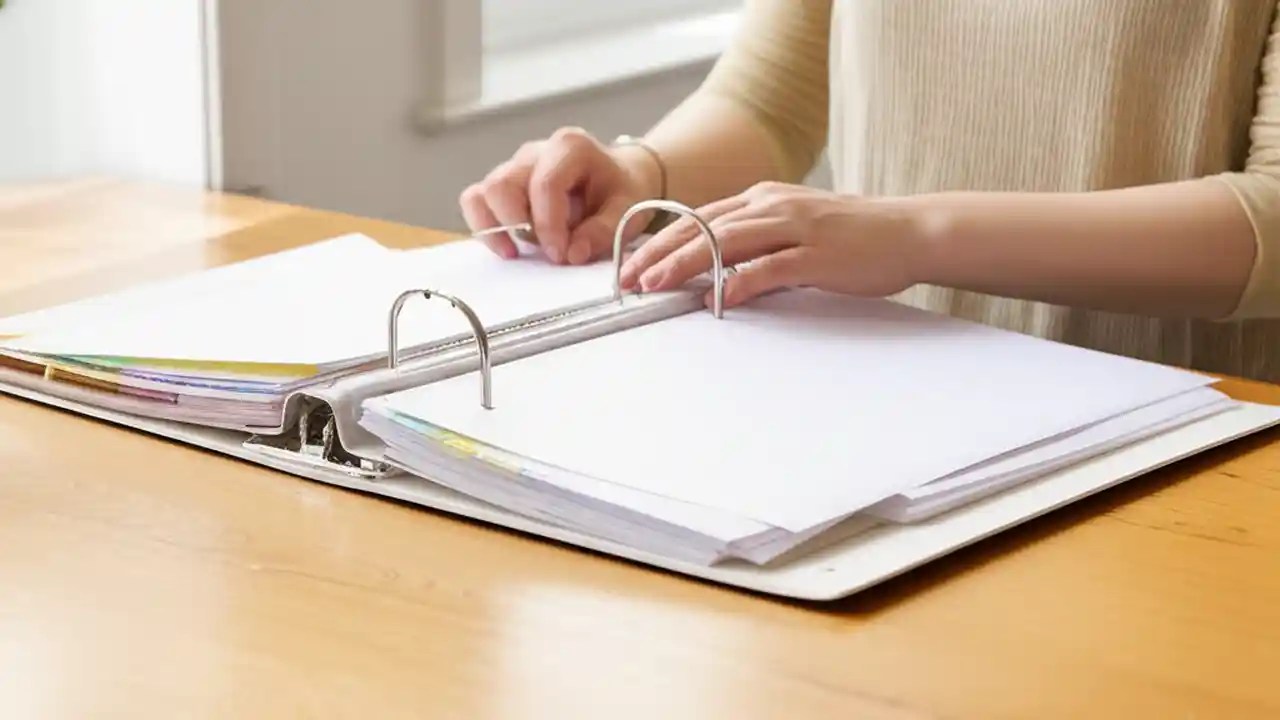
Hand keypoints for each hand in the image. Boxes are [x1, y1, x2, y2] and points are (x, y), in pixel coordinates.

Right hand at [459, 127, 659, 264]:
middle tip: (544, 253)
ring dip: (497, 228)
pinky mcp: (502, 184)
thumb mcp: (627, 210)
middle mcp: (535, 152)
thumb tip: (572, 254)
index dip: (548, 225)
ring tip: (519, 252)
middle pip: (502, 185)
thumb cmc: (621, 190)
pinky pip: (476, 201)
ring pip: (482, 193)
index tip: (560, 255)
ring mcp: (514, 166)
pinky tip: (509, 247)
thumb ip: (604, 230)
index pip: (544, 184)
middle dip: (517, 226)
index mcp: (570, 147)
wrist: (618, 178)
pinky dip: (486, 227)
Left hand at [618, 182, 927, 307]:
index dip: (662, 241)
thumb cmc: (856, 237)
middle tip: (628, 278)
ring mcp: (795, 227)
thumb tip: (721, 276)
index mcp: (765, 199)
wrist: (911, 231)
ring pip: (725, 243)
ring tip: (654, 286)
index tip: (633, 263)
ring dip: (685, 265)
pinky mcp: (816, 254)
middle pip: (702, 227)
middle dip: (659, 253)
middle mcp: (774, 206)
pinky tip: (716, 298)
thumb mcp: (797, 233)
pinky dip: (739, 282)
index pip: (700, 218)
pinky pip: (769, 267)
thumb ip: (759, 249)